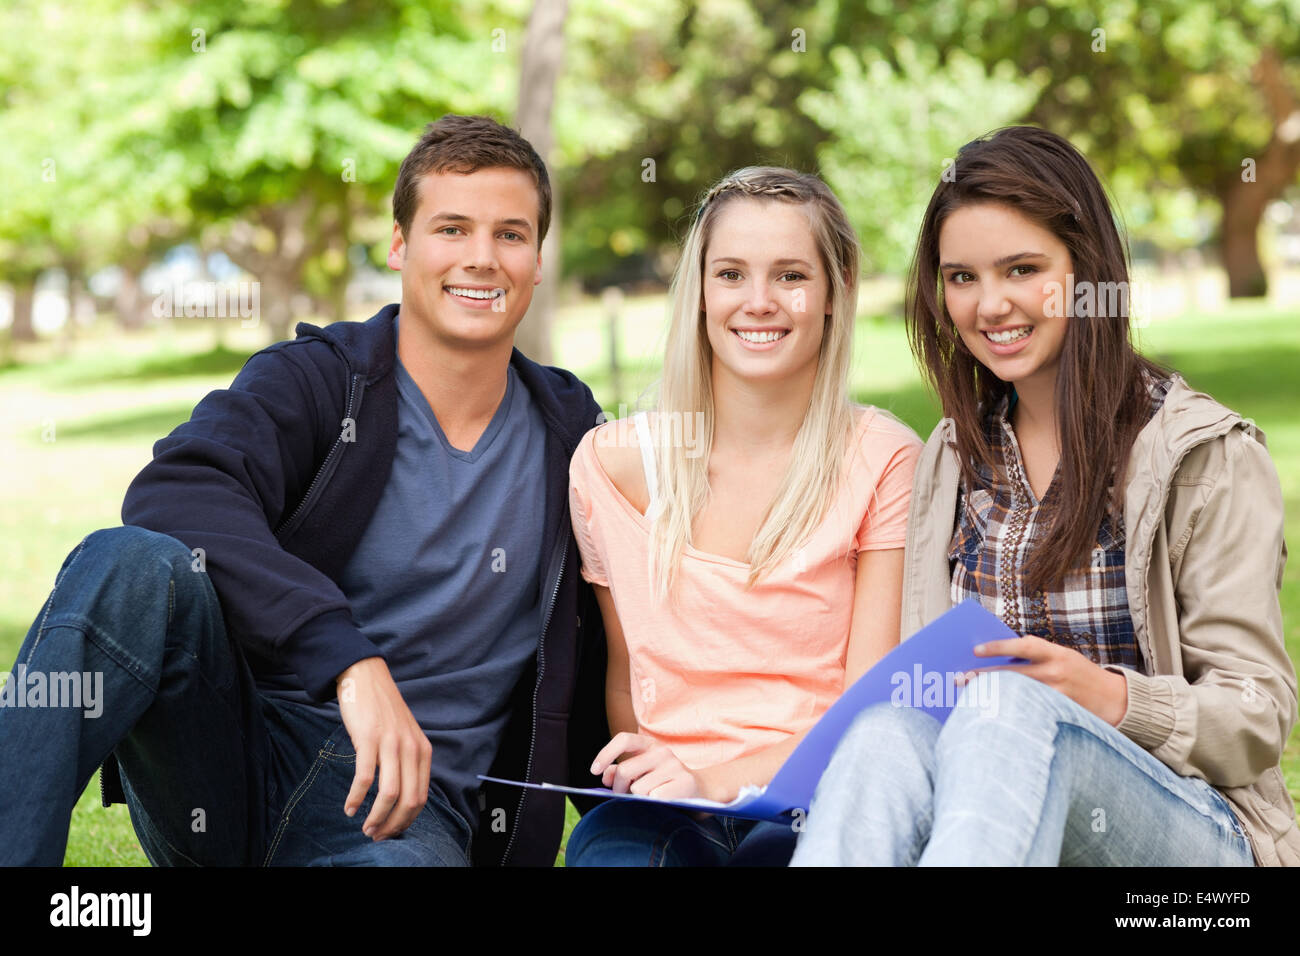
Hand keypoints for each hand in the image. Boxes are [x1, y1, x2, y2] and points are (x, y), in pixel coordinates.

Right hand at [336, 657, 432, 840]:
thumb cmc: (382, 710)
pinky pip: (365, 778)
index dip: (407, 820)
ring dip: (376, 817)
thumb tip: (400, 797)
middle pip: (409, 800)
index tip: (392, 831)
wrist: (366, 677)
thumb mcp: (404, 736)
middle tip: (377, 836)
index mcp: (422, 750)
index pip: (421, 796)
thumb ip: (407, 762)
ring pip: (390, 793)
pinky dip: (356, 798)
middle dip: (393, 825)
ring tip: (365, 828)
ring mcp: (391, 743)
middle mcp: (411, 748)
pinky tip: (349, 808)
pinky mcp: (369, 739)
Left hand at [590, 733, 703, 800]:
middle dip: (618, 789)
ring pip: (638, 789)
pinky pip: (654, 799)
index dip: (606, 754)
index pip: (623, 739)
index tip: (594, 771)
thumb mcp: (644, 772)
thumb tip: (606, 775)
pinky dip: (652, 805)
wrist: (703, 792)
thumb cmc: (666, 783)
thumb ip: (623, 771)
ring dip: (638, 800)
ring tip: (648, 801)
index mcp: (650, 744)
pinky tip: (660, 805)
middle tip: (622, 798)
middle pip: (625, 770)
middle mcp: (662, 752)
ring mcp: (674, 766)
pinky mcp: (684, 783)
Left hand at [970, 636, 1128, 725]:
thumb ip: (1036, 656)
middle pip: (1013, 674)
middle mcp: (1057, 673)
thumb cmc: (1080, 674)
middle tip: (961, 679)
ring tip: (969, 697)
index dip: (999, 646)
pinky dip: (1009, 710)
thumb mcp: (1063, 657)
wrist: (1116, 700)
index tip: (976, 649)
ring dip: (992, 695)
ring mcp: (1057, 695)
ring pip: (1017, 694)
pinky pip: (1028, 711)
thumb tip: (999, 657)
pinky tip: (992, 713)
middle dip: (985, 676)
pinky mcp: (1057, 713)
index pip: (1024, 645)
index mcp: (1057, 654)